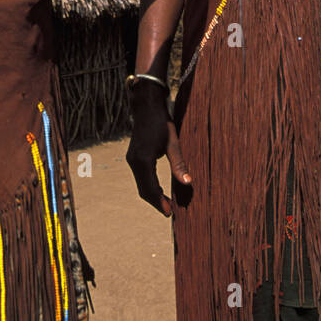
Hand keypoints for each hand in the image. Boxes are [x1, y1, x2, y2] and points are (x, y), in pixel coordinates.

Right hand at [125, 84, 186, 215]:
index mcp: (143, 160)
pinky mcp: (134, 157)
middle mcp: (134, 162)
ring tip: (167, 203)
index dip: (160, 202)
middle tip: (170, 212)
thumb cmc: (161, 123)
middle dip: (157, 202)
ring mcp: (132, 160)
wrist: (146, 107)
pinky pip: (140, 178)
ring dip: (153, 195)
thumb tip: (188, 182)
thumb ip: (179, 164)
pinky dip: (150, 186)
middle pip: (144, 190)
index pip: (150, 188)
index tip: (170, 213)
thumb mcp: (172, 143)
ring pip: (141, 185)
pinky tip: (160, 190)